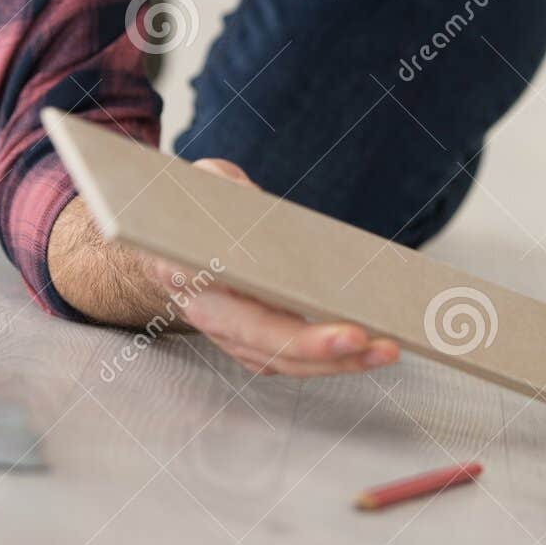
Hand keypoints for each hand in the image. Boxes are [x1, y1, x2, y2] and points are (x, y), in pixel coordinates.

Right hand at [145, 157, 400, 378]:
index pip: (242, 313)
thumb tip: (263, 211)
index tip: (341, 328)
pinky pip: (290, 359)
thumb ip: (230, 191)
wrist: (158, 242)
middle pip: (269, 346)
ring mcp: (226, 333)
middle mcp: (206, 313)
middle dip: (323, 350)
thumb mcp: (204, 181)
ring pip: (283, 361)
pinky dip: (329, 359)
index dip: (287, 328)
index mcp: (187, 274)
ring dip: (337, 362)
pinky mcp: (247, 340)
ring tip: (386, 347)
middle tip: (373, 341)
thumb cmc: (187, 207)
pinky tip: (368, 346)